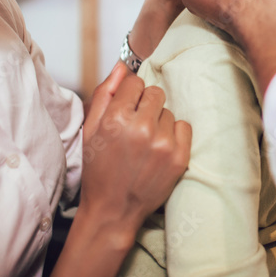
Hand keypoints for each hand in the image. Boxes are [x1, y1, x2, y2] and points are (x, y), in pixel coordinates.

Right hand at [80, 63, 191, 237]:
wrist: (113, 210)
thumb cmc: (99, 169)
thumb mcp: (91, 130)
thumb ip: (104, 93)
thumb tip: (122, 66)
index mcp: (116, 119)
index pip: (134, 82)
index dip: (129, 96)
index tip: (126, 110)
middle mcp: (141, 128)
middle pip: (155, 92)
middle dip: (145, 106)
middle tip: (135, 128)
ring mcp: (163, 143)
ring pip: (168, 111)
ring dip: (159, 122)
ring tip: (144, 144)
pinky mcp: (179, 157)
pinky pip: (184, 126)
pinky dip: (174, 135)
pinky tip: (159, 150)